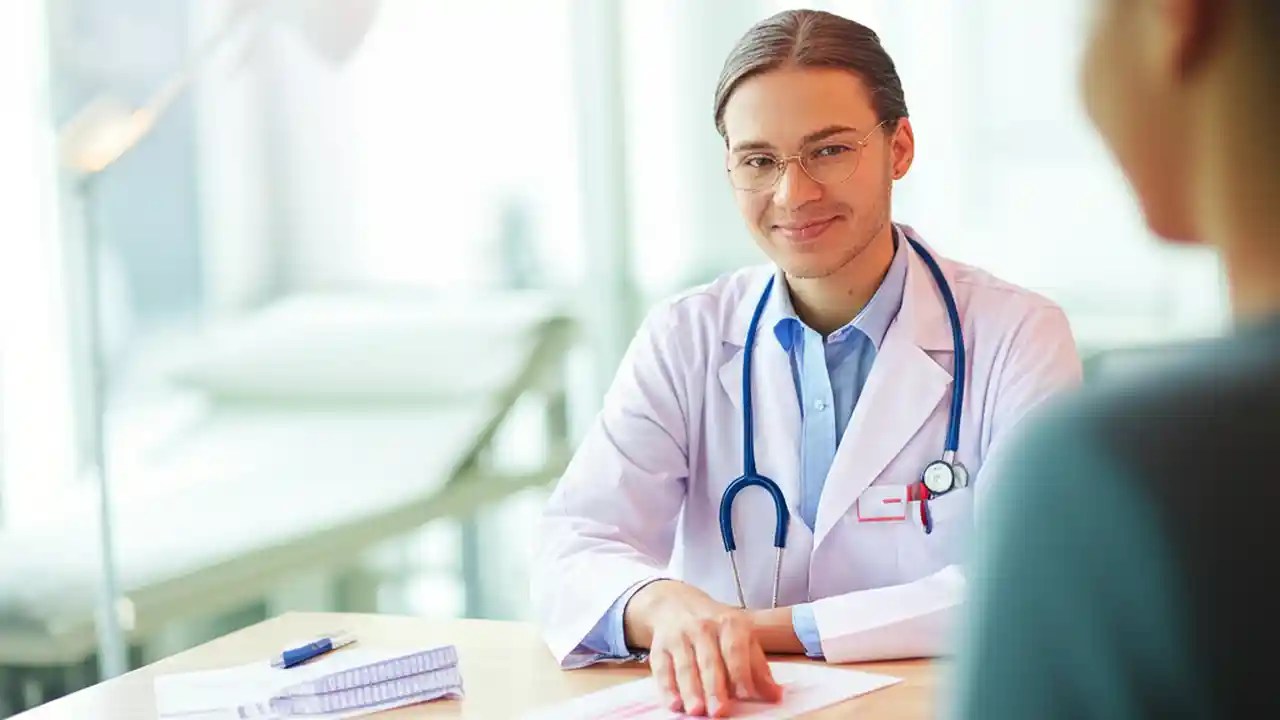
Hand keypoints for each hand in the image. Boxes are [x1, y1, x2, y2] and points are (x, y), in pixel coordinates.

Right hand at [623, 581, 782, 716]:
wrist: (675, 603)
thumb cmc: (715, 626)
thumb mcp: (741, 636)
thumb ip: (757, 666)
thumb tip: (775, 695)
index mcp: (729, 623)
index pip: (735, 650)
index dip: (740, 673)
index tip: (745, 695)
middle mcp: (703, 627)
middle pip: (709, 660)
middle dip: (714, 687)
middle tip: (719, 711)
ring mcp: (679, 636)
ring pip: (685, 666)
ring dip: (690, 690)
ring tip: (696, 710)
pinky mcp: (659, 647)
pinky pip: (662, 668)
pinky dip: (666, 687)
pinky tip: (673, 703)